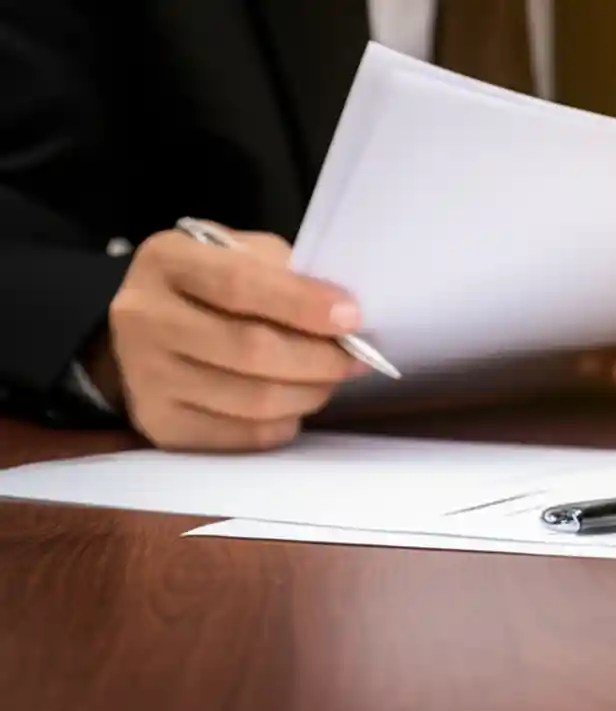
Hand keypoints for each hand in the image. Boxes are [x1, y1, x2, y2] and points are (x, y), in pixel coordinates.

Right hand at [94, 224, 367, 450]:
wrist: (151, 328)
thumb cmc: (214, 286)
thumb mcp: (243, 255)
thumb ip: (286, 274)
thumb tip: (343, 317)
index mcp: (167, 261)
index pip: (239, 284)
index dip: (302, 304)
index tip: (352, 317)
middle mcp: (143, 317)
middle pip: (250, 349)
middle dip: (319, 358)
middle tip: (356, 358)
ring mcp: (145, 376)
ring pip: (252, 400)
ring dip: (309, 392)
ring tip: (330, 379)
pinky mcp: (159, 424)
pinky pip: (242, 435)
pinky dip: (284, 423)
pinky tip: (295, 404)